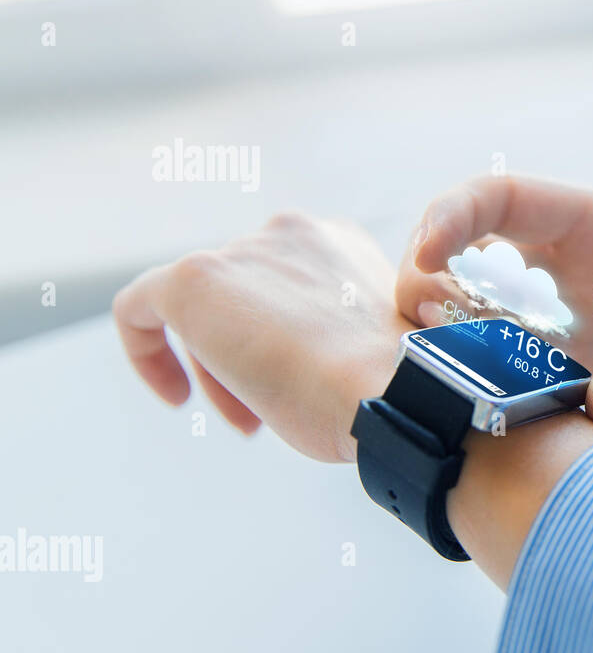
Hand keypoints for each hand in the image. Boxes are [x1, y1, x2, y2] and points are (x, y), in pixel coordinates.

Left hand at [113, 213, 412, 462]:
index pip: (286, 284)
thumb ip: (334, 333)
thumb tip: (306, 362)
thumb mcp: (369, 346)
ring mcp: (243, 252)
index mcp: (339, 243)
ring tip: (249, 420)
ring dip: (219, 367)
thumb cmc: (389, 386)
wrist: (393, 389)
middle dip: (248, 357)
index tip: (292, 383)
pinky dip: (145, 349)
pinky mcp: (195, 280)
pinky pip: (140, 307)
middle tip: (265, 417)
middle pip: (241, 296)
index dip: (280, 339)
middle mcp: (290, 233)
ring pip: (202, 311)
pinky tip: (172, 395)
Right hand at [396, 175, 592, 433]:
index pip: (507, 197)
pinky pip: (502, 358)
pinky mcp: (566, 358)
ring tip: (433, 373)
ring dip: (443, 332)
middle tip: (417, 334)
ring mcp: (564, 311)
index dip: (454, 217)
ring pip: (474, 305)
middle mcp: (572, 261)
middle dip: (427, 278)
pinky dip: (476, 375)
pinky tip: (469, 403)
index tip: (424, 260)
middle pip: (469, 246)